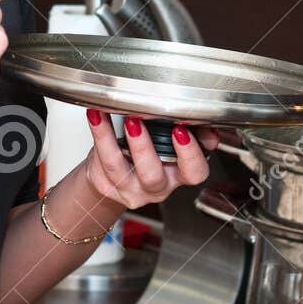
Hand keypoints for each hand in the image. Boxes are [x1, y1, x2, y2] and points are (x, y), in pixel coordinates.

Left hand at [80, 110, 219, 208]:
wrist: (116, 173)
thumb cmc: (149, 152)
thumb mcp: (174, 142)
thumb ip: (194, 132)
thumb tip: (207, 124)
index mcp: (179, 175)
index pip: (194, 172)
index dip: (189, 153)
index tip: (180, 129)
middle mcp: (156, 187)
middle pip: (152, 176)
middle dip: (144, 148)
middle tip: (136, 122)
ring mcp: (129, 189)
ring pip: (118, 169)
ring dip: (110, 139)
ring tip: (106, 114)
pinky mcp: (107, 184)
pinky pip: (100, 161)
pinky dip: (97, 134)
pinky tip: (96, 115)